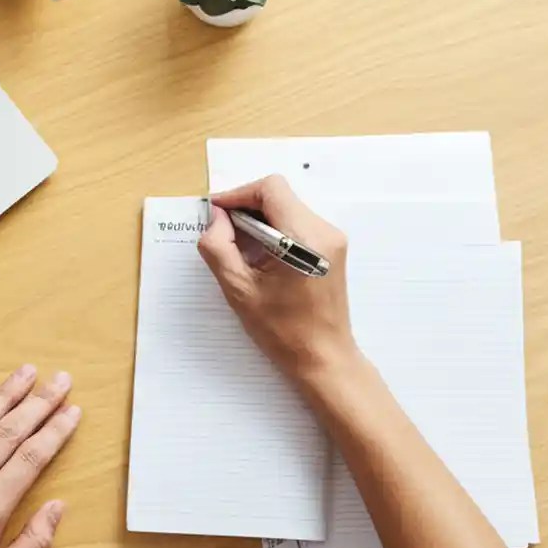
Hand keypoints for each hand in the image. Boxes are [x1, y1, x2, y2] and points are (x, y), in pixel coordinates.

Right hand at [198, 175, 358, 385]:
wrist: (323, 358)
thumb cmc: (283, 331)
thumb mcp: (239, 289)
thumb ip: (219, 248)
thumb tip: (215, 218)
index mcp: (305, 238)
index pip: (270, 189)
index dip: (238, 194)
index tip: (215, 212)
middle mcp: (324, 231)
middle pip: (279, 196)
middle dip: (246, 208)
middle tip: (223, 232)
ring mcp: (332, 239)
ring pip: (287, 208)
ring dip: (259, 220)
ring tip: (240, 249)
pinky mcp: (332, 248)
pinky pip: (297, 223)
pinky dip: (274, 230)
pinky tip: (260, 257)